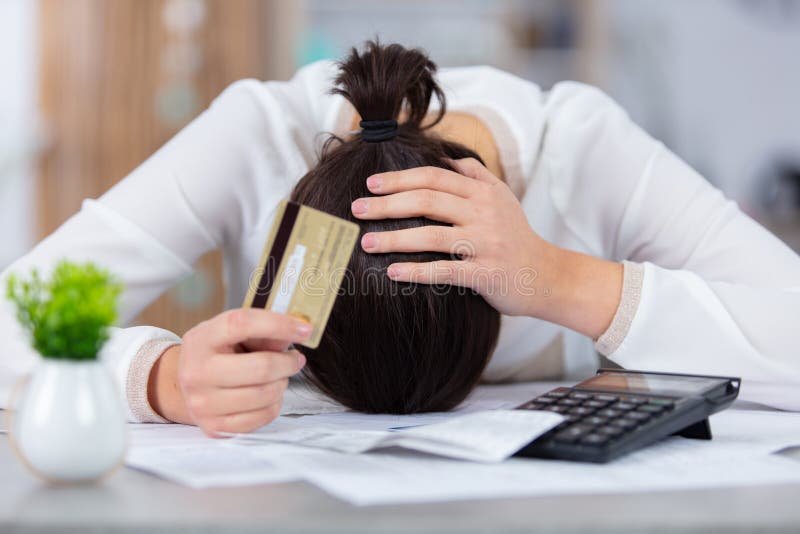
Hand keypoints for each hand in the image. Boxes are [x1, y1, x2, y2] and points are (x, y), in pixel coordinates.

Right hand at [149, 309, 311, 436]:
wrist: (188, 386)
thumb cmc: (218, 354)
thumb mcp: (232, 334)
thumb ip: (263, 332)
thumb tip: (299, 331)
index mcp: (201, 340)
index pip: (242, 324)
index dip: (279, 325)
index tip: (305, 329)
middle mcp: (196, 372)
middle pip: (261, 367)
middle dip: (288, 362)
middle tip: (295, 359)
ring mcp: (203, 403)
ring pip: (265, 394)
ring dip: (282, 383)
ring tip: (279, 377)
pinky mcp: (215, 427)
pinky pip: (263, 416)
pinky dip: (275, 404)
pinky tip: (270, 395)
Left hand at [351, 157, 551, 316]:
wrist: (548, 276)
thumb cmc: (517, 237)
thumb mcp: (502, 198)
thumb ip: (474, 175)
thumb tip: (443, 155)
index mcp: (483, 193)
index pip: (434, 178)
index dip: (400, 179)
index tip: (371, 184)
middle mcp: (484, 214)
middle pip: (428, 201)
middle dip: (388, 204)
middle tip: (357, 209)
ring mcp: (486, 244)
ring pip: (432, 236)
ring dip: (395, 238)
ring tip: (366, 242)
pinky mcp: (486, 274)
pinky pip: (446, 271)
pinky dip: (417, 271)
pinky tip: (392, 272)